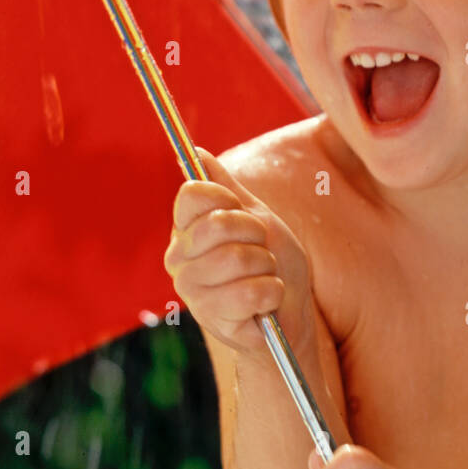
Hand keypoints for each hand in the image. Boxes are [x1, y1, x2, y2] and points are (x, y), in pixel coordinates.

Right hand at [164, 148, 314, 354]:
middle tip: (262, 249)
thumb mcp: (254, 216)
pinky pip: (251, 292)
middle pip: (218, 223)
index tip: (244, 212)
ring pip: (237, 258)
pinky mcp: (212, 318)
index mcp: (185, 229)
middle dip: (256, 234)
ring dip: (267, 266)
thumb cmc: (270, 263)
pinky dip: (272, 292)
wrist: (288, 311)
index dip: (226, 197)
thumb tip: (197, 150)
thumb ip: (226, 187)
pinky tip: (267, 300)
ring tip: (265, 276)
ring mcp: (192, 290)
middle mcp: (179, 258)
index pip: (192, 193)